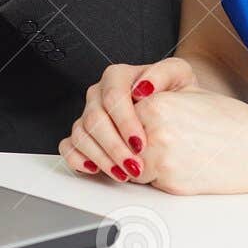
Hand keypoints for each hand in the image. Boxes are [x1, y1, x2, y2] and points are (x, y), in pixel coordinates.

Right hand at [57, 57, 195, 181]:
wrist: (174, 109)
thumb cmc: (176, 94)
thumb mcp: (179, 76)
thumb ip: (163, 74)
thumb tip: (143, 88)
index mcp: (118, 76)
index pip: (113, 96)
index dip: (124, 122)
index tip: (141, 144)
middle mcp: (99, 94)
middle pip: (94, 118)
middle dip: (114, 146)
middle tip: (134, 166)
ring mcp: (88, 114)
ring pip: (81, 135)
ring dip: (101, 158)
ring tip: (124, 173)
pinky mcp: (84, 134)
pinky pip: (68, 146)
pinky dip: (78, 159)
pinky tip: (96, 169)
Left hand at [125, 89, 247, 194]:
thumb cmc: (229, 121)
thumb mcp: (187, 94)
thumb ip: (151, 99)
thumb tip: (124, 111)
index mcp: (155, 104)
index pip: (119, 118)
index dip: (127, 126)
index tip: (139, 128)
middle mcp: (154, 130)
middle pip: (120, 144)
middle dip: (129, 148)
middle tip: (154, 144)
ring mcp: (161, 158)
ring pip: (130, 167)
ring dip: (141, 165)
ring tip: (173, 154)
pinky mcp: (171, 182)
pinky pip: (149, 183)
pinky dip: (158, 178)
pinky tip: (182, 166)